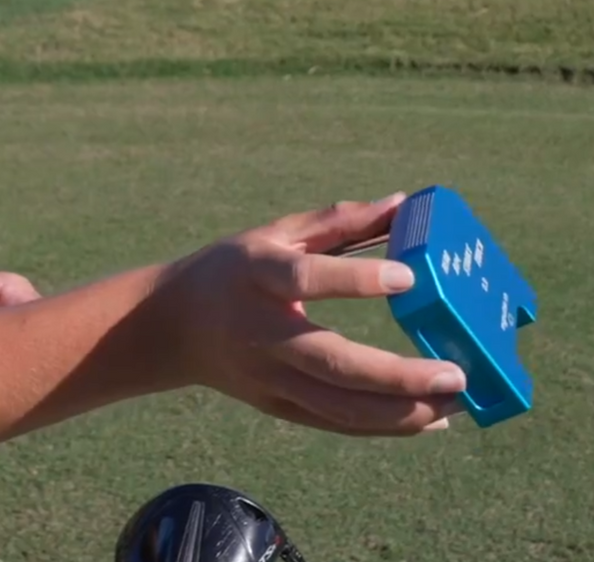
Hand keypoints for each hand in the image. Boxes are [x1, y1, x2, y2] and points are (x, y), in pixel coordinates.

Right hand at [155, 193, 467, 436]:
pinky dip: (387, 427)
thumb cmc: (231, 270)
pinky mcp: (278, 407)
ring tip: (458, 399)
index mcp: (256, 276)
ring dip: (404, 410)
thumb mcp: (273, 235)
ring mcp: (269, 378)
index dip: (355, 279)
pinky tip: (433, 419)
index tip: (410, 278)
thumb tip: (402, 205)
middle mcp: (262, 332)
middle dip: (398, 374)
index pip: (305, 278)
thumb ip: (336, 222)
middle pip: (332, 363)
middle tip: (457, 373)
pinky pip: (338, 424)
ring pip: (341, 408)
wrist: (174, 327)